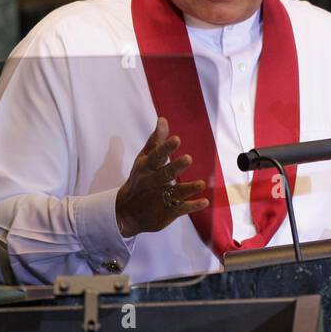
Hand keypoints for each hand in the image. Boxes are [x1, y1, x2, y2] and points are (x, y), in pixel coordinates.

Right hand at [115, 117, 208, 237]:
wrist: (125, 212)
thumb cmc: (139, 179)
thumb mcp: (144, 160)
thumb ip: (156, 141)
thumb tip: (163, 119)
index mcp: (147, 168)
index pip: (156, 157)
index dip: (166, 148)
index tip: (176, 139)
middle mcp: (152, 182)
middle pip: (165, 174)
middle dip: (175, 167)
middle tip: (188, 159)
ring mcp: (159, 198)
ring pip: (174, 193)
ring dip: (188, 188)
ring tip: (201, 183)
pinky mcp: (166, 212)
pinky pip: (180, 208)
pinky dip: (192, 206)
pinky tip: (204, 202)